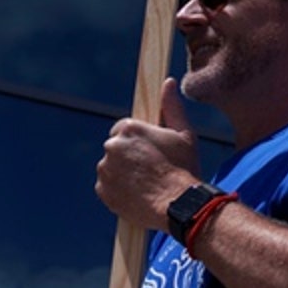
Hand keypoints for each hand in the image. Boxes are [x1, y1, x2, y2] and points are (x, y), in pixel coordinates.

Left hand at [96, 78, 200, 228]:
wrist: (179, 205)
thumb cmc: (184, 168)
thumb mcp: (184, 134)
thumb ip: (172, 107)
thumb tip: (168, 82)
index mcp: (129, 128)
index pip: (125, 129)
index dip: (140, 141)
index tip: (154, 152)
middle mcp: (112, 146)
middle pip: (118, 148)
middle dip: (131, 156)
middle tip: (153, 169)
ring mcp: (105, 169)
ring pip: (112, 167)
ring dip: (125, 172)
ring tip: (148, 183)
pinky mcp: (102, 190)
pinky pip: (108, 186)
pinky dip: (119, 189)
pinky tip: (139, 194)